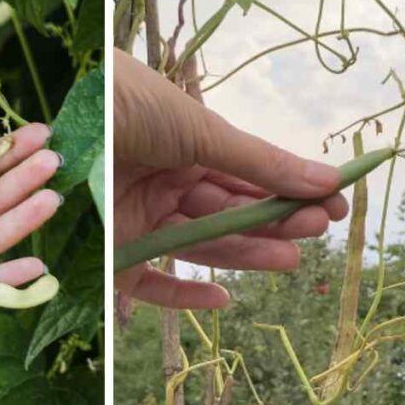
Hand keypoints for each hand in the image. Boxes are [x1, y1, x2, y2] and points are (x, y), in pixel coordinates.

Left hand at [114, 49, 347, 308]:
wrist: (71, 114)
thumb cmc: (132, 105)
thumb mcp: (203, 132)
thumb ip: (261, 164)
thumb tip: (328, 179)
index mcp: (186, 149)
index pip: (248, 179)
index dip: (290, 192)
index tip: (334, 204)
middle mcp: (167, 184)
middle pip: (230, 214)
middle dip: (275, 223)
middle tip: (318, 230)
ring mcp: (142, 219)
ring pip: (202, 246)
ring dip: (247, 254)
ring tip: (292, 260)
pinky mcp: (114, 253)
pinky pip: (153, 281)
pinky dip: (185, 294)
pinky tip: (223, 299)